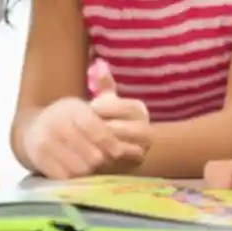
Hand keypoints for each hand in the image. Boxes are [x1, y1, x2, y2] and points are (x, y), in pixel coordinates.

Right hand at [23, 97, 145, 179]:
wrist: (31, 130)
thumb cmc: (67, 118)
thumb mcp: (84, 103)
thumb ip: (104, 90)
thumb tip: (103, 66)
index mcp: (73, 108)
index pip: (100, 133)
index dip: (113, 145)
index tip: (119, 153)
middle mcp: (58, 123)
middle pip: (94, 156)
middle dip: (101, 160)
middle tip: (102, 160)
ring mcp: (46, 142)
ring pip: (81, 169)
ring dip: (87, 171)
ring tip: (87, 164)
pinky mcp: (39, 158)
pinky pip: (65, 177)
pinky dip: (72, 177)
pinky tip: (72, 169)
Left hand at [87, 60, 151, 174]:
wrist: (119, 146)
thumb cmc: (110, 118)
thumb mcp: (108, 100)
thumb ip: (104, 84)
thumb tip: (100, 64)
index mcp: (139, 110)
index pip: (125, 107)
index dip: (107, 108)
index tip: (91, 108)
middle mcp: (146, 130)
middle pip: (126, 129)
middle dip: (105, 128)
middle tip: (85, 128)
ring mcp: (142, 149)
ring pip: (124, 147)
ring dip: (104, 145)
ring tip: (86, 141)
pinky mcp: (134, 166)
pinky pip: (121, 164)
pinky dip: (105, 160)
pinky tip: (90, 155)